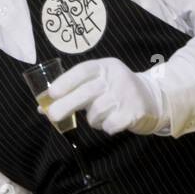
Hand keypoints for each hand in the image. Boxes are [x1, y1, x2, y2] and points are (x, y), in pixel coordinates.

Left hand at [46, 57, 162, 135]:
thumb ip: (73, 92)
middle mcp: (116, 77)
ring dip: (93, 119)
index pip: (82, 71)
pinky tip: (113, 121)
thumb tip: (42, 108)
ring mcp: (126, 94)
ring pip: (96, 112)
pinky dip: (107, 127)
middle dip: (66, 105)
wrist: (153, 98)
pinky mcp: (134, 112)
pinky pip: (110, 125)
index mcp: (105, 66)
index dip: (65, 82)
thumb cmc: (115, 91)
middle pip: (86, 92)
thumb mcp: (98, 83)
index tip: (51, 93)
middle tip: (52, 116)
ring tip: (101, 115)